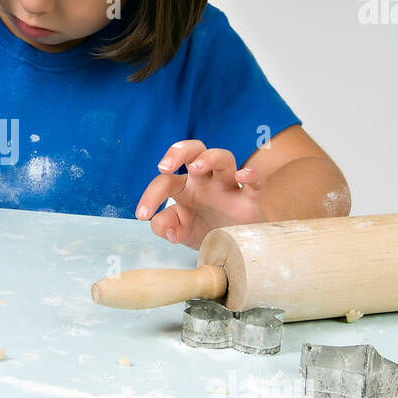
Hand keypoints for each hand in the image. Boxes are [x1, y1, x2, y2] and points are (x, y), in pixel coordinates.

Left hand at [134, 140, 264, 248]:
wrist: (234, 247)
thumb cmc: (205, 231)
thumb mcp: (180, 231)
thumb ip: (166, 226)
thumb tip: (164, 227)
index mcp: (185, 188)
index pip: (166, 181)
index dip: (151, 195)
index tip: (142, 215)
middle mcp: (205, 181)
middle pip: (194, 150)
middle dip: (178, 151)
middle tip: (163, 167)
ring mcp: (228, 187)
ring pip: (224, 157)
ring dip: (209, 158)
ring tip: (196, 167)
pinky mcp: (249, 199)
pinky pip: (255, 181)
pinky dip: (252, 175)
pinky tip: (242, 176)